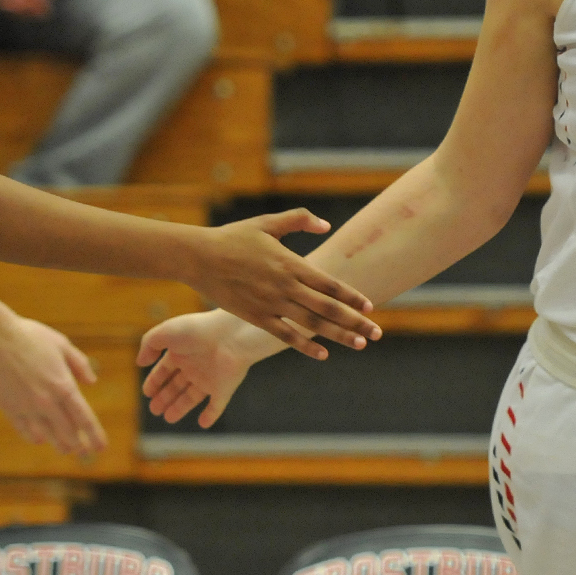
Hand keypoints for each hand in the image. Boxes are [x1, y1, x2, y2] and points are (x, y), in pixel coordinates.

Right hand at [0, 314, 106, 455]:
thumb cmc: (31, 337)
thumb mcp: (62, 345)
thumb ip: (80, 365)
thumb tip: (91, 382)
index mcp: (63, 386)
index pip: (84, 418)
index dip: (94, 435)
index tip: (101, 447)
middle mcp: (47, 401)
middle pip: (67, 431)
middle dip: (78, 444)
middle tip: (86, 453)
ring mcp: (26, 407)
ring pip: (47, 435)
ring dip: (59, 444)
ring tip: (67, 450)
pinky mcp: (9, 408)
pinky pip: (24, 429)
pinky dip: (34, 436)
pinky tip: (40, 439)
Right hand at [137, 309, 265, 427]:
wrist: (232, 337)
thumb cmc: (198, 331)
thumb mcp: (165, 332)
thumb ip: (149, 344)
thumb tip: (140, 362)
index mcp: (182, 352)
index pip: (165, 369)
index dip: (155, 380)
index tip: (147, 392)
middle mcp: (196, 366)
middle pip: (177, 385)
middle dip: (165, 397)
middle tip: (153, 410)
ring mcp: (210, 378)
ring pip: (193, 397)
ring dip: (180, 408)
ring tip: (167, 418)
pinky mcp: (224, 389)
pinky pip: (217, 405)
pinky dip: (211, 415)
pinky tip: (203, 424)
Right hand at [183, 209, 379, 359]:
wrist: (198, 257)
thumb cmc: (233, 237)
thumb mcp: (268, 223)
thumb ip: (299, 220)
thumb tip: (326, 225)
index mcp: (291, 264)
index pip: (330, 284)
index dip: (351, 297)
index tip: (369, 307)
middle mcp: (285, 286)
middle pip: (327, 308)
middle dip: (355, 321)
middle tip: (376, 333)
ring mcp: (271, 304)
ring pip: (311, 324)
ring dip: (338, 335)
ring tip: (360, 344)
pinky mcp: (255, 317)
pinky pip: (285, 335)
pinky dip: (305, 345)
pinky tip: (323, 354)